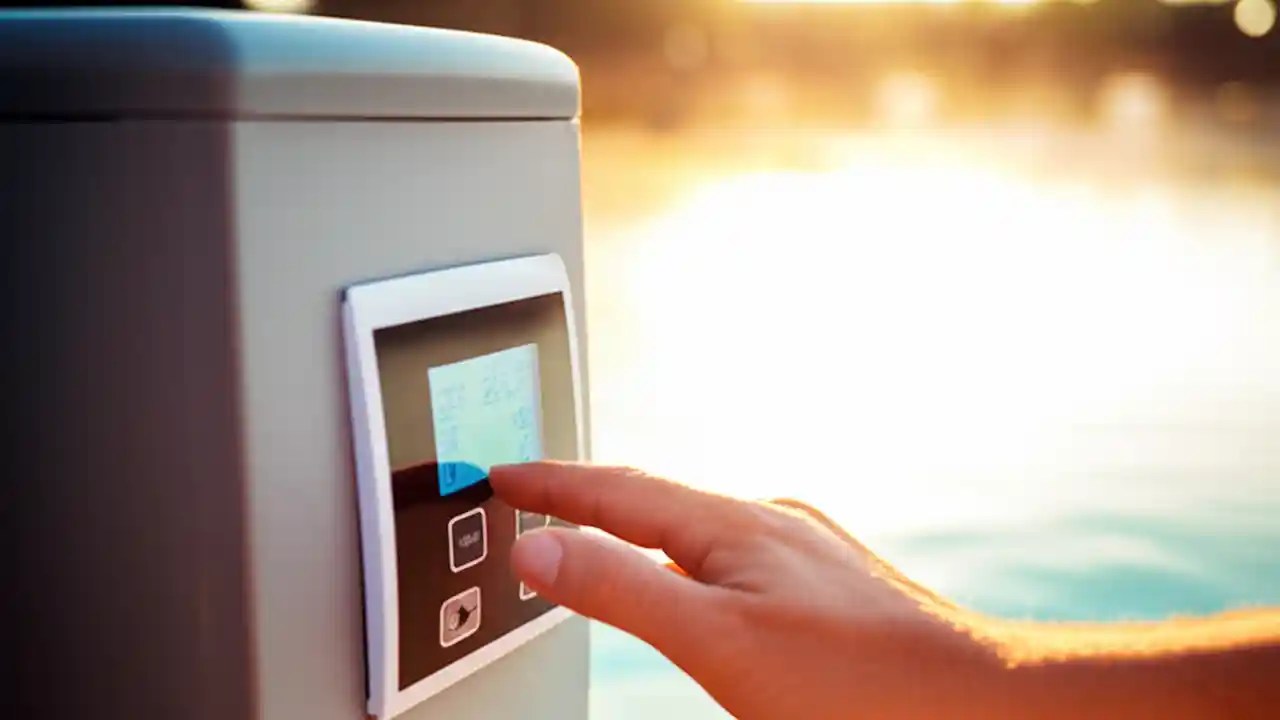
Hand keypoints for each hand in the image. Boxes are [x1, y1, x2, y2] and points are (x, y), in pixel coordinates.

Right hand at [489, 462, 998, 719]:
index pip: (617, 489)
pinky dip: (688, 555)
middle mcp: (768, 523)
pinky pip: (733, 551)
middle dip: (588, 494)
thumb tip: (536, 546)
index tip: (498, 473)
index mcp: (732, 526)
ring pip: (698, 525)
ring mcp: (802, 550)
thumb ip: (620, 590)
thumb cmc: (855, 683)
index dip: (550, 482)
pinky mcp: (826, 583)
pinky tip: (703, 578)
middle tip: (534, 493)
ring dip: (640, 525)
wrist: (975, 701)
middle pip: (655, 498)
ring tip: (603, 530)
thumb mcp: (714, 640)